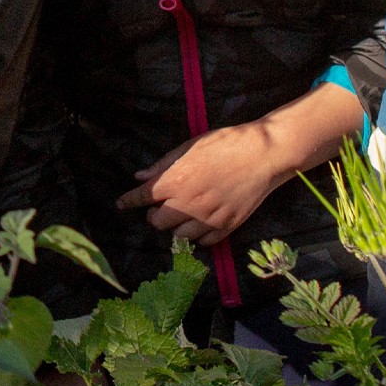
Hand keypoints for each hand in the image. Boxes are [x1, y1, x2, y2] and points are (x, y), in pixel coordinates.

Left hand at [118, 81, 366, 244]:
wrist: (264, 154)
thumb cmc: (227, 144)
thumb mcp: (191, 146)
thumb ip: (163, 164)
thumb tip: (139, 176)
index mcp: (175, 181)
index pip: (142, 197)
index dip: (128, 201)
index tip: (121, 205)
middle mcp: (188, 203)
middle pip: (157, 222)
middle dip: (154, 215)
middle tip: (158, 207)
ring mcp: (207, 218)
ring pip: (178, 237)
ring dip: (175, 227)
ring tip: (180, 216)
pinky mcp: (226, 226)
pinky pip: (203, 242)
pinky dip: (197, 236)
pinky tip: (198, 225)